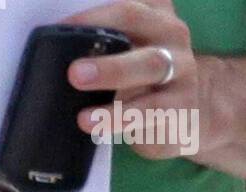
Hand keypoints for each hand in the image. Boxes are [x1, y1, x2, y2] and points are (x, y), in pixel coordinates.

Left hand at [63, 1, 223, 162]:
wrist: (190, 118)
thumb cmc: (145, 83)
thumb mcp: (129, 56)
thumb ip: (104, 45)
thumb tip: (55, 51)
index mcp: (155, 13)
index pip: (126, 3)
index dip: (95, 13)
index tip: (65, 25)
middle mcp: (171, 33)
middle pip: (135, 22)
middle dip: (101, 38)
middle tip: (73, 70)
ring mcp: (181, 68)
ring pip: (148, 65)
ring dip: (112, 76)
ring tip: (80, 96)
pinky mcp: (181, 106)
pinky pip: (149, 110)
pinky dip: (118, 118)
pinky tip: (94, 125)